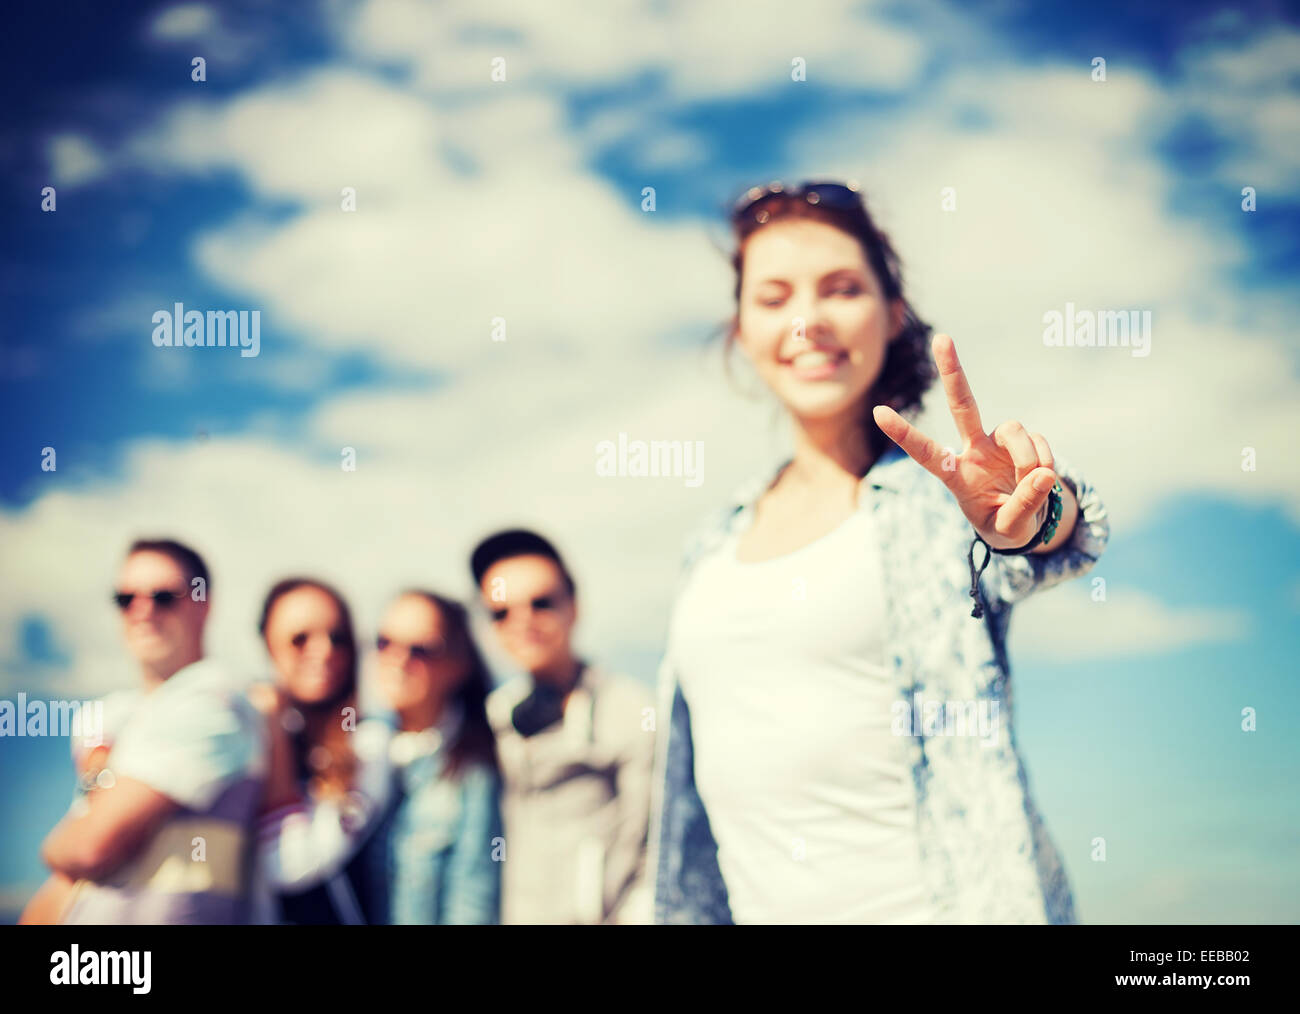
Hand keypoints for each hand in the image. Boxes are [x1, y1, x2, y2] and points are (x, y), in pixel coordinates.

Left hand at [872, 333, 1058, 550]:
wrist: (1026, 523)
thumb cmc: (1003, 524)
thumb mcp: (1008, 528)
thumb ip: (1022, 505)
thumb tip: (1043, 474)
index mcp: (955, 474)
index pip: (925, 452)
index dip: (903, 433)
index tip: (877, 411)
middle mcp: (973, 450)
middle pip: (963, 404)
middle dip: (953, 371)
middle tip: (942, 338)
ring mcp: (998, 442)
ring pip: (1014, 428)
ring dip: (1027, 456)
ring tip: (1033, 482)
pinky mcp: (1025, 441)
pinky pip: (1039, 442)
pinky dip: (1044, 461)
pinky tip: (1042, 478)